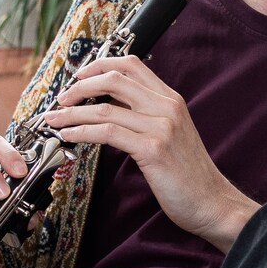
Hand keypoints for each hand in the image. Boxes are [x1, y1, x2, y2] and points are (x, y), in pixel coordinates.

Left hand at [44, 56, 257, 249]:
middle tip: (61, 99)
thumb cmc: (189, 174)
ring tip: (54, 120)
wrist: (212, 202)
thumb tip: (111, 107)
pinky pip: (107, 133)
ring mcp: (160, 127)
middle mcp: (166, 107)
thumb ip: (146, 117)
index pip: (132, 65)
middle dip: (80, 86)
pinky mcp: (152, 149)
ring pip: (105, 108)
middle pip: (114, 79)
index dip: (100, 65)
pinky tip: (69, 136)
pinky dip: (81, 131)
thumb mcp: (171, 134)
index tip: (79, 75)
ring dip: (72, 113)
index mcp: (171, 100)